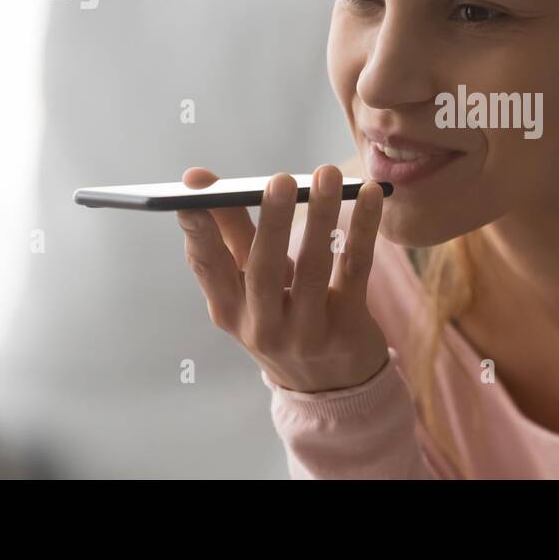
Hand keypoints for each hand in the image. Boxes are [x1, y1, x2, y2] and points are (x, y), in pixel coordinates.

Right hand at [176, 164, 390, 392]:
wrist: (332, 385)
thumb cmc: (284, 315)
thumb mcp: (252, 285)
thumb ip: (231, 232)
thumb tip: (198, 181)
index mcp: (229, 311)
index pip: (207, 268)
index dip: (198, 231)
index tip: (190, 193)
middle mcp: (263, 326)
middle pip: (263, 270)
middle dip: (271, 223)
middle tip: (279, 180)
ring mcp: (307, 332)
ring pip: (312, 269)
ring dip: (320, 218)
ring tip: (326, 174)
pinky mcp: (347, 328)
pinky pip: (355, 271)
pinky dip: (362, 230)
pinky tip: (368, 196)